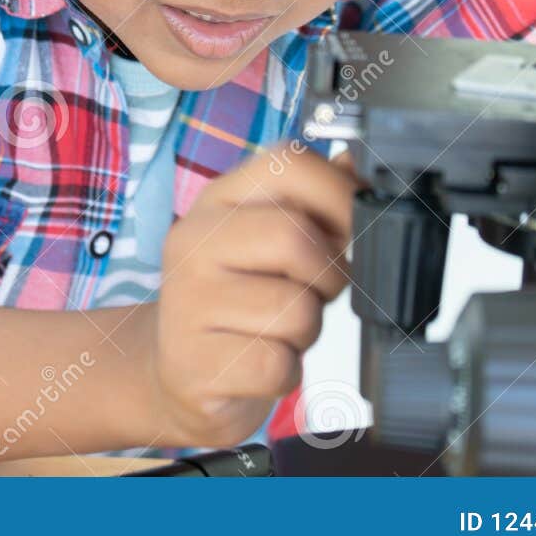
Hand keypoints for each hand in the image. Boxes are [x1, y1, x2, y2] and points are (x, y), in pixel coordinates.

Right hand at [143, 144, 358, 447]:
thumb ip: (315, 203)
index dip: (340, 195)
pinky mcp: (192, 363)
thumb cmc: (245, 302)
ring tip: (277, 331)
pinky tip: (260, 365)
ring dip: (307, 330)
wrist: (182, 373)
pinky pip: (277, 365)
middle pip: (295, 236)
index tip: (351, 231)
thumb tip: (353, 164)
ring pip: (296, 309)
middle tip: (314, 293)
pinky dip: (286, 373)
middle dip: (329, 276)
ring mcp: (186, 301)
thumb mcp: (275, 243)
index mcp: (219, 199)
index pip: (289, 162)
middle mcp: (193, 239)